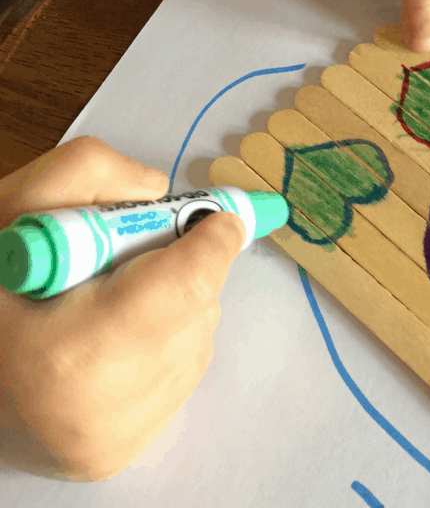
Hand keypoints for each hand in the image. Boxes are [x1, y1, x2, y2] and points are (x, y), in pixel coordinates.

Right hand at [0, 137, 244, 480]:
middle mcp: (112, 401)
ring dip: (173, 303)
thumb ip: (91, 173)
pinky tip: (112, 338)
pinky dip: (162, 338)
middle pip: (199, 302)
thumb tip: (161, 190)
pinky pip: (182, 364)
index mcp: (81, 342)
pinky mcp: (132, 444)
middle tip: (135, 261)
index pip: (189, 282)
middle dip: (185, 267)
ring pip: (196, 331)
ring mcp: (125, 431)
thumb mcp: (19, 209)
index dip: (212, 241)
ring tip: (110, 306)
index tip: (221, 218)